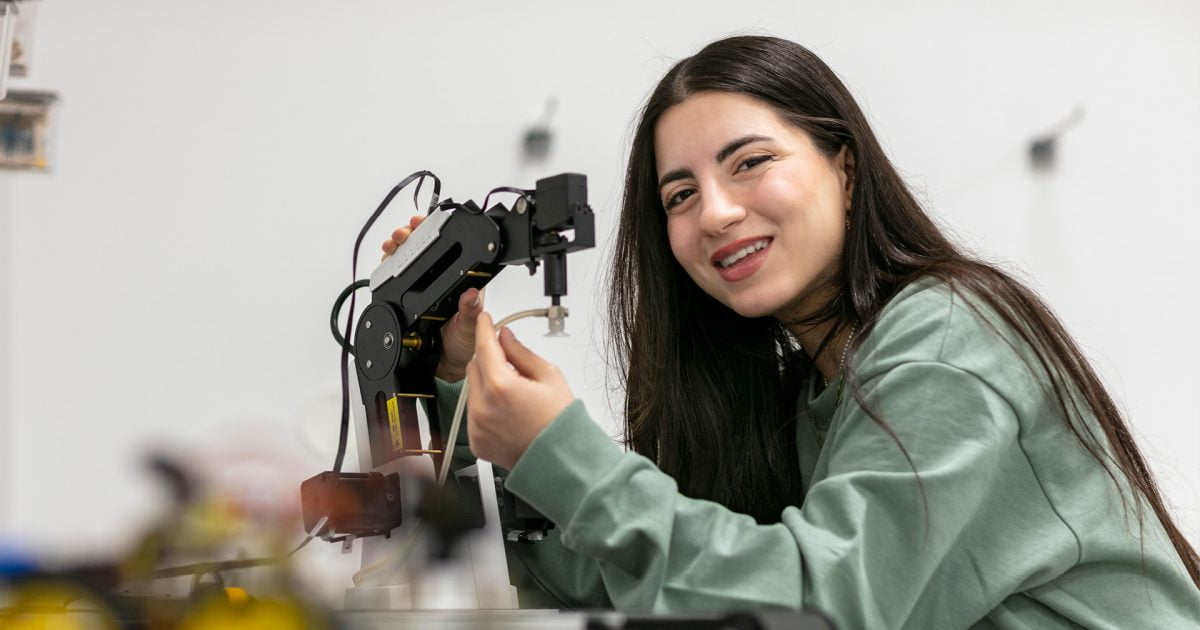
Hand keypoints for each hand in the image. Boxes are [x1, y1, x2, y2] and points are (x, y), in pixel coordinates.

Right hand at [381, 215, 481, 381]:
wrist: (448, 368)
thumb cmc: (465, 346)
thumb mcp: (471, 328)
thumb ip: (470, 312)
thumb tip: (472, 294)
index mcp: (458, 283)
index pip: (444, 249)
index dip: (431, 233)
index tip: (421, 225)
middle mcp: (438, 283)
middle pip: (420, 251)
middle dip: (408, 237)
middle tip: (401, 236)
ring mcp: (420, 292)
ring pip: (404, 263)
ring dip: (395, 251)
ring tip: (391, 246)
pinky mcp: (405, 303)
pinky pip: (394, 284)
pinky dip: (386, 272)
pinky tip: (384, 264)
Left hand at [466, 312, 573, 468]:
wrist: (560, 460)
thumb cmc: (560, 422)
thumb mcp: (549, 376)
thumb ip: (521, 353)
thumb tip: (506, 337)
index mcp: (501, 387)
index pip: (484, 347)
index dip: (484, 328)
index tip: (485, 319)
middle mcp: (483, 407)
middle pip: (475, 366)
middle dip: (488, 358)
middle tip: (510, 362)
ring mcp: (477, 426)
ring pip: (472, 390)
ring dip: (487, 383)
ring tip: (514, 394)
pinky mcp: (476, 440)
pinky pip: (474, 413)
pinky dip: (485, 406)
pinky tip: (508, 412)